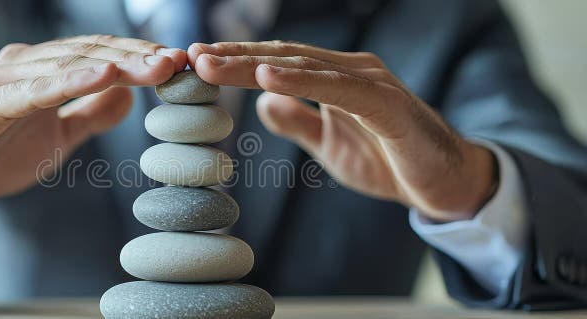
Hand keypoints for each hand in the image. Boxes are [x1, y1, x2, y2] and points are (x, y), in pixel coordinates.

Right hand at [0, 35, 186, 223]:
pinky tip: (101, 78)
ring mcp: (2, 81)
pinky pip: (29, 90)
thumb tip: (127, 93)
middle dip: (136, 57)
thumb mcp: (57, 137)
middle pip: (89, 53)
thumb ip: (90, 114)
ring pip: (65, 64)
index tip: (179, 66)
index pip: (100, 55)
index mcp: (44, 70)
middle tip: (176, 62)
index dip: (140, 58)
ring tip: (151, 68)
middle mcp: (24, 65)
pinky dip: (65, 82)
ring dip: (111, 64)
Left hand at [189, 41, 495, 221]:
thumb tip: (263, 102)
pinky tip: (269, 79)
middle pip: (283, 58)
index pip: (278, 63)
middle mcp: (351, 71)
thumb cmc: (389, 160)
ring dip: (256, 64)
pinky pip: (340, 91)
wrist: (445, 185)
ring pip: (305, 67)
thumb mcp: (330, 144)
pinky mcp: (388, 106)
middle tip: (191, 57)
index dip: (237, 61)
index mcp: (335, 78)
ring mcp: (371, 84)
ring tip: (214, 63)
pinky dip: (304, 82)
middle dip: (235, 57)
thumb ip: (299, 121)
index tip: (196, 62)